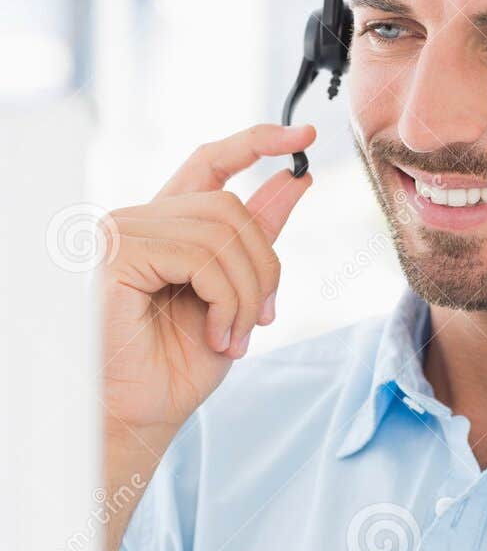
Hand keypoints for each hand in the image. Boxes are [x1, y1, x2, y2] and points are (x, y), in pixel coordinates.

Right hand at [100, 123, 315, 441]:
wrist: (141, 414)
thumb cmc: (176, 365)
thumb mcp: (236, 295)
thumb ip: (257, 237)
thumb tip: (295, 180)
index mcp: (166, 225)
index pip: (211, 162)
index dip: (257, 142)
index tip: (303, 136)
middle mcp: (139, 219)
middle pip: (231, 208)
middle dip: (264, 267)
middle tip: (263, 319)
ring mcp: (123, 231)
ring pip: (222, 233)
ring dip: (246, 294)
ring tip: (236, 337)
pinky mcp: (118, 254)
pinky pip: (201, 258)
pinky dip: (226, 300)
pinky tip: (219, 335)